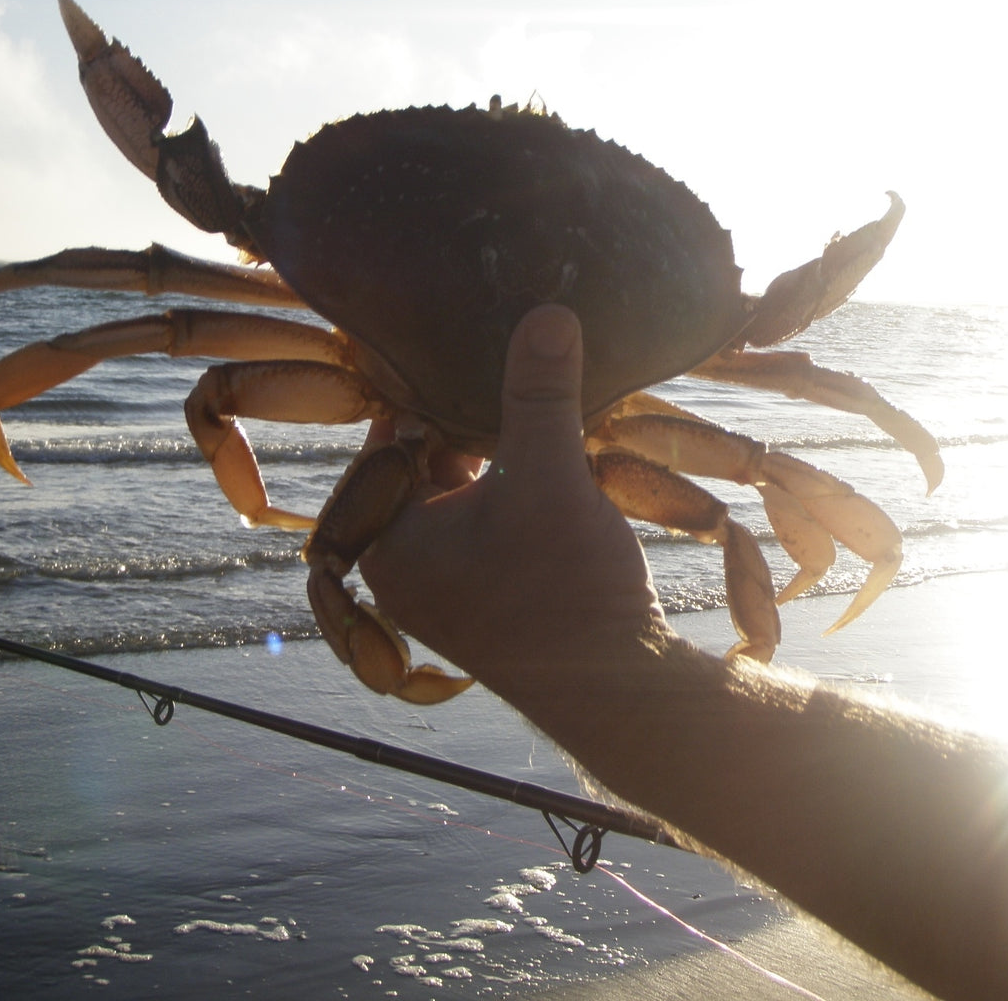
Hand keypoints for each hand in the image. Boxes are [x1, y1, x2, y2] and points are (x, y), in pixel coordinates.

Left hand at [358, 304, 664, 698]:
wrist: (620, 692)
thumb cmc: (566, 593)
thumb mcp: (551, 479)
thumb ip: (542, 395)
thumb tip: (547, 314)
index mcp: (387, 541)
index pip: (392, 438)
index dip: (431, 385)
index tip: (465, 339)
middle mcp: (403, 565)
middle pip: (427, 462)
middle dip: (471, 419)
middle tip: (510, 365)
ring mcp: (445, 585)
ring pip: (463, 490)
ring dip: (500, 453)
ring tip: (541, 407)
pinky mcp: (487, 595)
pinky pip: (487, 520)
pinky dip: (515, 488)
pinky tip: (558, 459)